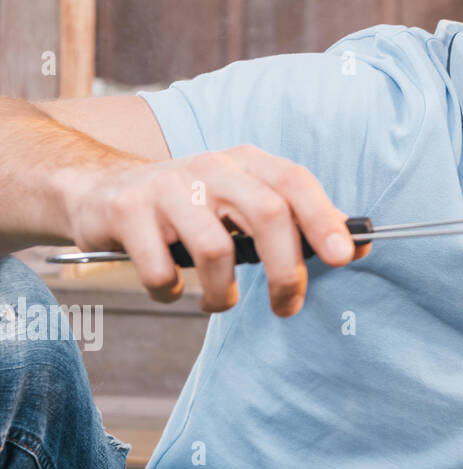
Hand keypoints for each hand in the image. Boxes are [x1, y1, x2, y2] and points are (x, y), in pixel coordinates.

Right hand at [56, 145, 368, 315]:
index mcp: (246, 162)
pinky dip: (171, 292)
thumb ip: (296, 222)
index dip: (324, 218)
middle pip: (267, 214)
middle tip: (287, 306)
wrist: (98, 191)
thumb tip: (358, 246)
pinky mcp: (127, 211)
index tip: (345, 257)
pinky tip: (171, 290)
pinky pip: (162, 269)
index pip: (295, 182)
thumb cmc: (189, 207)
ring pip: (216, 249)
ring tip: (218, 301)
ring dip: (222, 292)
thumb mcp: (242, 202)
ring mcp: (167, 186)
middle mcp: (211, 166)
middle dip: (286, 271)